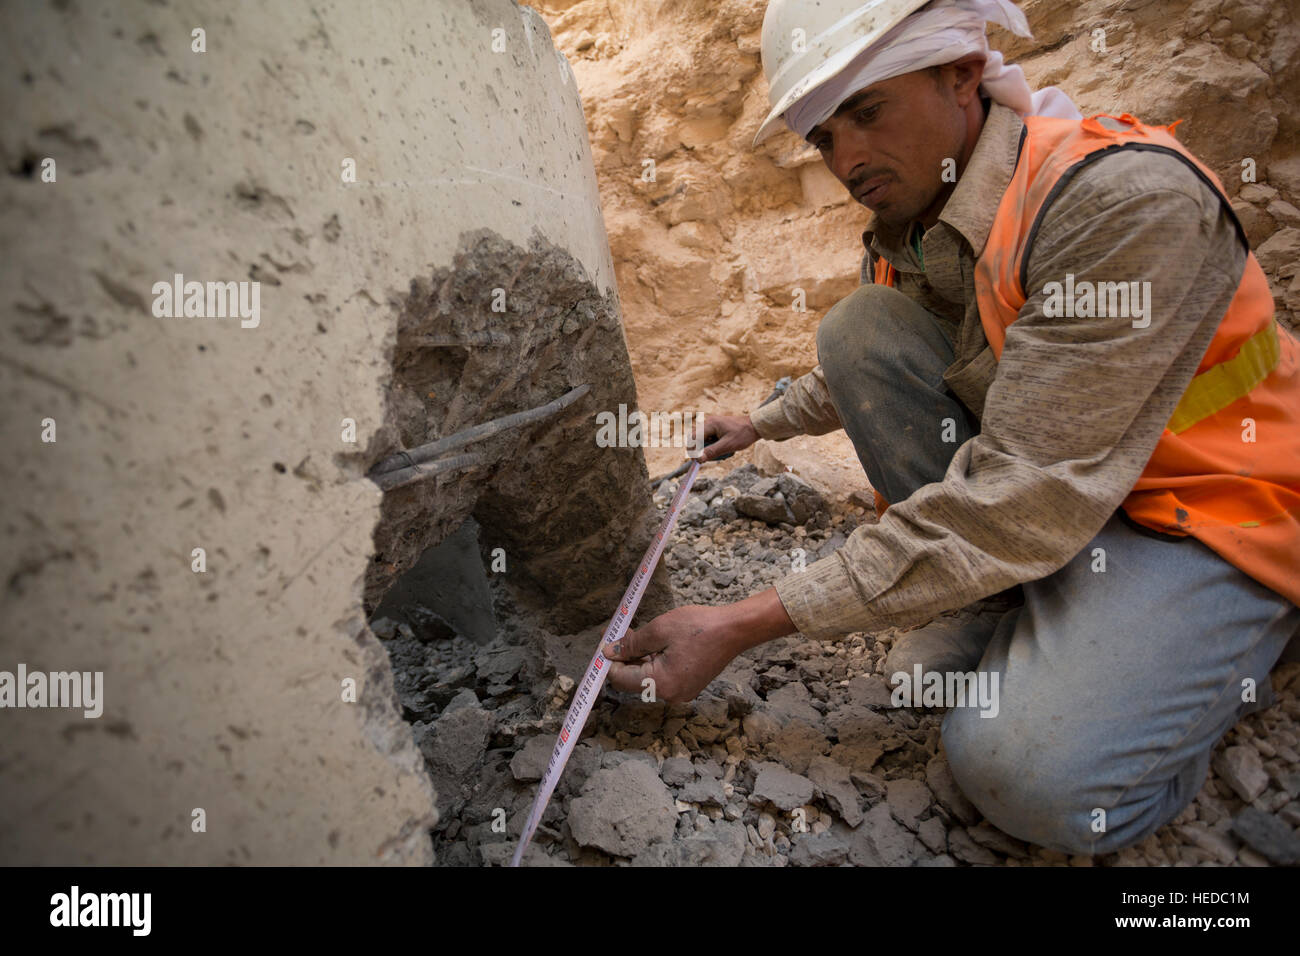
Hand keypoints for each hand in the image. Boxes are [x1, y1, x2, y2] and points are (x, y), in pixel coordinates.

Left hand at [604, 605, 741, 703]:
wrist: (734, 630)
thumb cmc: (699, 627)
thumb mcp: (659, 629)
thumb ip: (632, 643)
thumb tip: (609, 652)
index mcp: (661, 683)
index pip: (621, 679)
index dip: (610, 661)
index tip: (606, 641)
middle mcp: (670, 695)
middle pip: (634, 680)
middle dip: (624, 658)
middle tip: (620, 632)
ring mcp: (681, 692)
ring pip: (648, 678)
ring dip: (639, 658)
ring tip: (637, 634)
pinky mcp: (689, 686)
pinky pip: (663, 677)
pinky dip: (654, 662)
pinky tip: (655, 644)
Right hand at [690, 413, 759, 462]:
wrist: (755, 426)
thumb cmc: (743, 434)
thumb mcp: (728, 445)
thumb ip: (712, 452)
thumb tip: (698, 459)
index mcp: (710, 424)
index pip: (693, 438)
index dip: (692, 450)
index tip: (697, 460)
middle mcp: (709, 422)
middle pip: (695, 439)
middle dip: (700, 450)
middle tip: (708, 458)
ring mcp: (712, 425)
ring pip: (702, 440)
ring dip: (707, 449)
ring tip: (721, 453)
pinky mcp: (716, 428)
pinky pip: (708, 439)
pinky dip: (713, 446)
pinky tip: (723, 449)